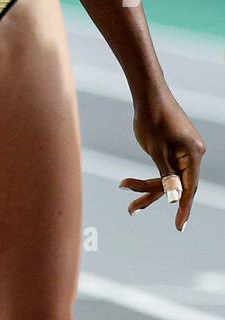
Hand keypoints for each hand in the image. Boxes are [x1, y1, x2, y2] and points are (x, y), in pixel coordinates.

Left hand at [121, 89, 204, 230]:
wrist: (148, 92)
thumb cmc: (151, 117)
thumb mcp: (155, 149)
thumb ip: (166, 175)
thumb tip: (175, 197)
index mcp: (194, 153)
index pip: (190, 188)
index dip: (183, 208)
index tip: (179, 227)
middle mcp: (194, 153)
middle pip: (177, 183)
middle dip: (153, 194)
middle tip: (131, 208)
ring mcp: (186, 149)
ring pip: (169, 175)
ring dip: (148, 185)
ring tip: (125, 190)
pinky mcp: (176, 146)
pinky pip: (167, 166)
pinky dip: (152, 173)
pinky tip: (131, 181)